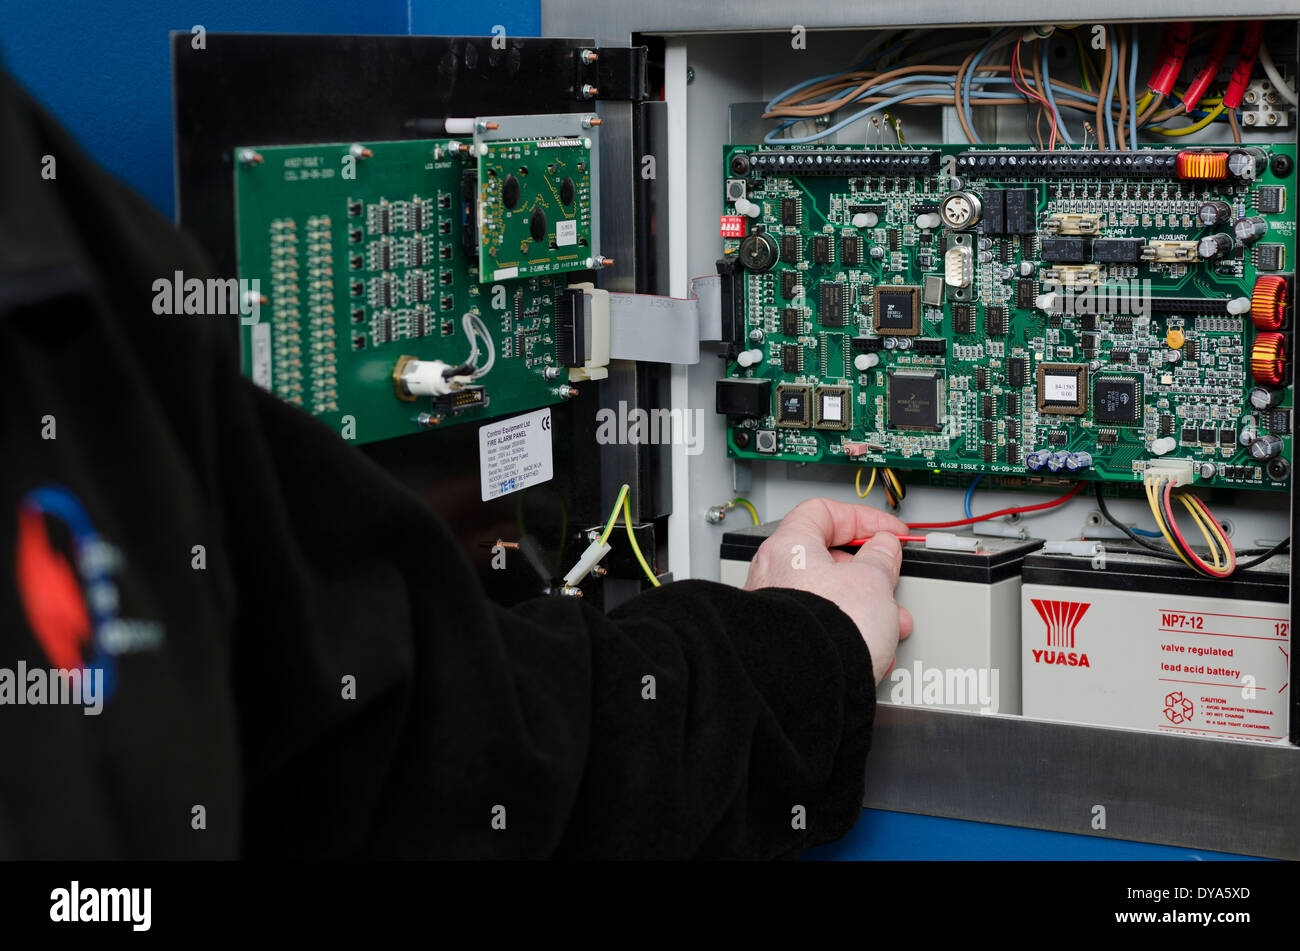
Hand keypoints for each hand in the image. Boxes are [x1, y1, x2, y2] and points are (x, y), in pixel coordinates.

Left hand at [743, 498, 913, 683]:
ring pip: (828, 596)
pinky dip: (848, 632)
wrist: (808, 685)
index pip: (823, 512)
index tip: (888, 532)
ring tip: (890, 625)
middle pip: (826, 558)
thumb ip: (881, 558)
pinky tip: (871, 649)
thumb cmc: (826, 631)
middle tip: (889, 580)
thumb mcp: (873, 582)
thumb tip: (883, 548)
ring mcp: (774, 609)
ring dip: (864, 607)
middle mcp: (772, 575)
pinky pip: (820, 626)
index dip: (862, 518)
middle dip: (867, 572)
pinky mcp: (783, 641)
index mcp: (788, 547)